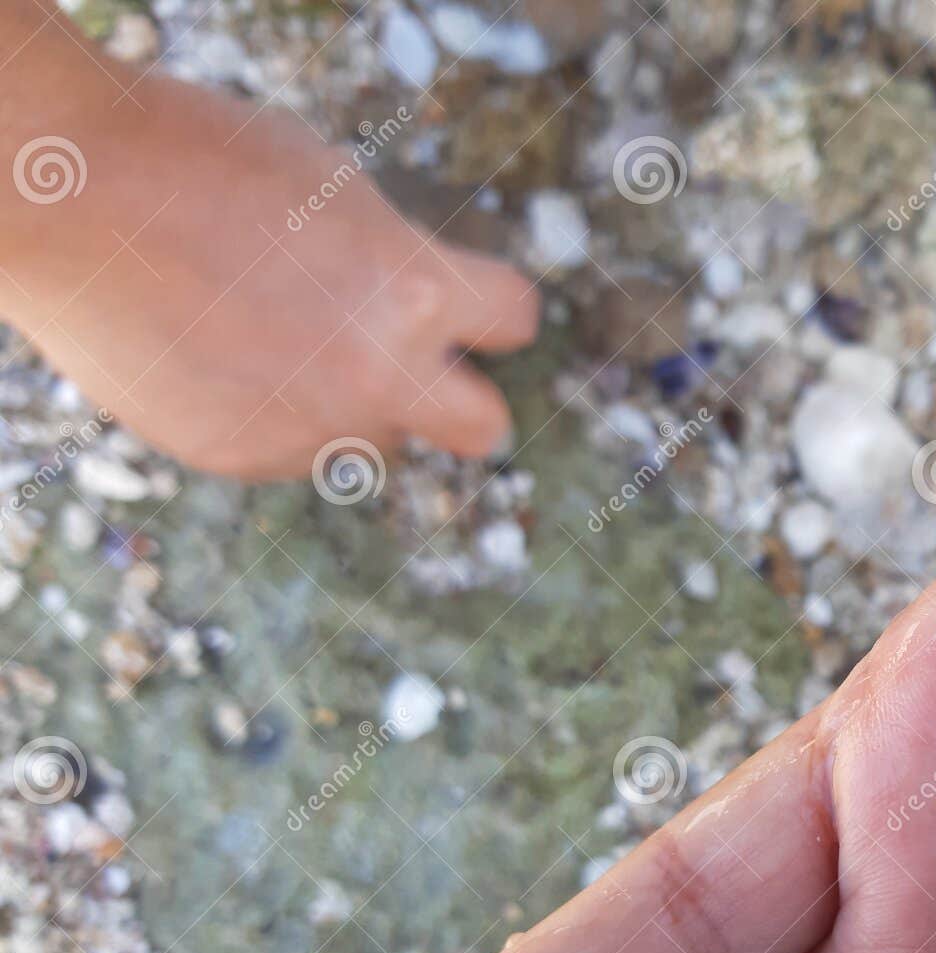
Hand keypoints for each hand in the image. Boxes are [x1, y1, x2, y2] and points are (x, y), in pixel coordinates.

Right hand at [0, 30, 534, 478]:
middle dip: (465, 404)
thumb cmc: (198, 161)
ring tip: (277, 338)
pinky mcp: (241, 456)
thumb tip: (423, 310)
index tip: (477, 306)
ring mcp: (310, 427)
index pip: (516, 320)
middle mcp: (378, 376)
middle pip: (483, 429)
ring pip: (375, 440)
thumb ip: (396, 263)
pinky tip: (218, 356)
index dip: (495, 308)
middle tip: (425, 374)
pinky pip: (291, 448)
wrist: (66, 198)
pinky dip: (274, 415)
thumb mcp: (335, 191)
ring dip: (354, 405)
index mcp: (415, 292)